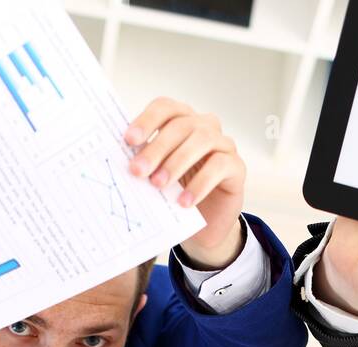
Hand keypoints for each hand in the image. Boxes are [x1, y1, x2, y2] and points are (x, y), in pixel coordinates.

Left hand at [124, 97, 245, 268]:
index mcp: (182, 122)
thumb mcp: (157, 177)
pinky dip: (199, 184)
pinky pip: (219, 166)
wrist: (205, 227)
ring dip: (177, 162)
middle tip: (138, 171)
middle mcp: (204, 127)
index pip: (165, 108)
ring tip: (159, 185)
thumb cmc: (177, 195)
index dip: (147, 120)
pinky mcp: (236, 167)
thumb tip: (121, 158)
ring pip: (202, 139)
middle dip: (156, 148)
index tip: (129, 140)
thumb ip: (146, 163)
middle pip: (181, 125)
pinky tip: (184, 201)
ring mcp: (223, 145)